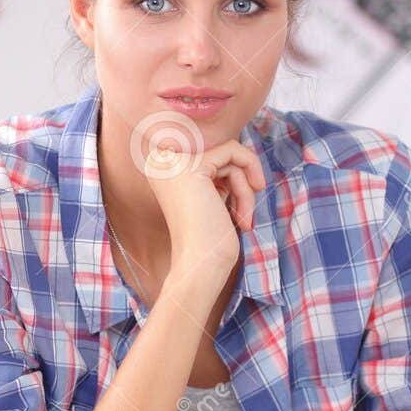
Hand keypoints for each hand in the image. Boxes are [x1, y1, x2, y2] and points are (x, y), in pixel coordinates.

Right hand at [143, 136, 265, 280]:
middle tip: (244, 214)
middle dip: (239, 181)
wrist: (201, 264)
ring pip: (229, 154)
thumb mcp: (211, 193)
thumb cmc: (209, 237)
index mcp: (162, 168)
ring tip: (244, 217)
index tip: (236, 203)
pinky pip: (234, 151)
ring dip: (244, 187)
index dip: (229, 177)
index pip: (208, 153)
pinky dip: (249, 175)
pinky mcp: (192, 166)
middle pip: (218, 152)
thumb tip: (236, 146)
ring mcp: (173, 162)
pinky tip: (245, 209)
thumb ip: (216, 169)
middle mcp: (161, 160)